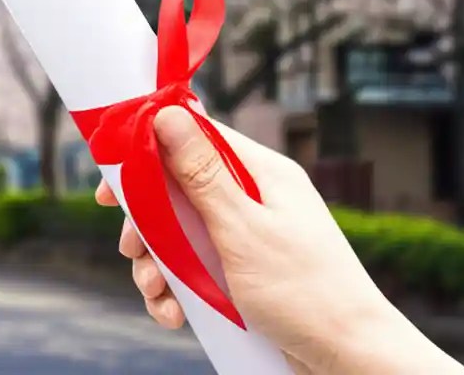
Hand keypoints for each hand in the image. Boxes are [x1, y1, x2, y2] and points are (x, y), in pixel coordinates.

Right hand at [97, 106, 463, 373]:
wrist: (351, 359)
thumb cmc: (307, 293)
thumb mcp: (242, 230)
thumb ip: (201, 174)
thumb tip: (167, 113)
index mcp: (260, 173)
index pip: (194, 137)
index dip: (147, 152)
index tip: (112, 184)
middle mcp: (253, 198)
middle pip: (176, 191)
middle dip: (147, 226)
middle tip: (133, 252)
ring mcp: (247, 236)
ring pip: (179, 234)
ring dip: (158, 265)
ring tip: (156, 295)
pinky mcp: (243, 271)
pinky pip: (194, 269)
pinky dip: (177, 291)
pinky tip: (173, 316)